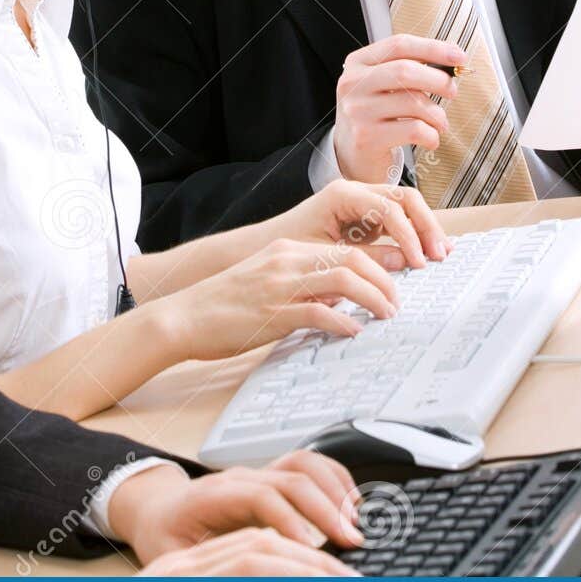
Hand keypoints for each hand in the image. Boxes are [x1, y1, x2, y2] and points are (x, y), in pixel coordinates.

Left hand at [109, 450, 364, 566]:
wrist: (156, 509)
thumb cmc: (165, 536)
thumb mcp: (172, 558)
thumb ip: (201, 569)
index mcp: (212, 496)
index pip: (259, 498)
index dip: (290, 521)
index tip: (312, 548)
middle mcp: (238, 478)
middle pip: (289, 479)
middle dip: (324, 508)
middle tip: (349, 539)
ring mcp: (255, 473)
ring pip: (302, 464)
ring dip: (333, 489)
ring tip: (354, 520)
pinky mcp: (270, 477)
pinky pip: (306, 464)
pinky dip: (333, 478)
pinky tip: (349, 501)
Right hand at [156, 240, 398, 361]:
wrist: (184, 316)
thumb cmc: (225, 304)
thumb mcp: (267, 281)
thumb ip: (303, 284)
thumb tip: (339, 299)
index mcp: (287, 250)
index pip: (346, 248)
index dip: (377, 266)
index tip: (390, 286)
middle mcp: (287, 261)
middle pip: (352, 258)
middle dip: (384, 280)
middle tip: (396, 303)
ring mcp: (280, 286)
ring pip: (343, 280)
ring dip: (374, 298)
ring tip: (385, 315)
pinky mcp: (273, 314)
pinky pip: (319, 313)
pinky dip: (343, 323)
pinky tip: (353, 332)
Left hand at [270, 179, 449, 269]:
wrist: (266, 245)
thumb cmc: (289, 247)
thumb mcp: (327, 256)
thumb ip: (366, 257)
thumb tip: (403, 262)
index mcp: (342, 193)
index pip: (389, 208)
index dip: (409, 235)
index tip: (419, 261)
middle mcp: (355, 190)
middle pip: (404, 198)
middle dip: (426, 225)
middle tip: (440, 254)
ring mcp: (362, 201)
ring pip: (406, 205)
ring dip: (425, 227)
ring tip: (441, 252)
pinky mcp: (366, 215)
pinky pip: (398, 217)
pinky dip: (414, 233)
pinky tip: (426, 251)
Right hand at [332, 34, 467, 183]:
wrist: (350, 153)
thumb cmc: (377, 114)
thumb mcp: (383, 84)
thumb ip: (410, 67)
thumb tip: (453, 57)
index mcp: (358, 62)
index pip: (399, 45)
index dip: (433, 48)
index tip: (459, 56)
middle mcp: (353, 84)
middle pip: (405, 71)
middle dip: (439, 80)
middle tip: (452, 91)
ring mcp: (358, 111)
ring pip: (413, 102)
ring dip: (438, 114)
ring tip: (440, 122)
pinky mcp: (367, 138)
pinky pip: (414, 130)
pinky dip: (432, 135)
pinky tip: (430, 138)